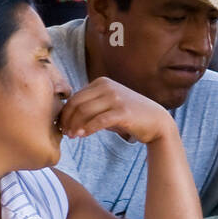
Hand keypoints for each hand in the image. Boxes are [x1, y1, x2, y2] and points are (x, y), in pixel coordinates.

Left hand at [58, 78, 175, 145]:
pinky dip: (87, 128)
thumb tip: (68, 116)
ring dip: (75, 125)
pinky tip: (82, 136)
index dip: (65, 112)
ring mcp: (115, 98)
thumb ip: (91, 106)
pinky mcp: (122, 112)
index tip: (61, 126)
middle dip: (67, 119)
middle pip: (77, 103)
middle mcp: (107, 87)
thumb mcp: (108, 106)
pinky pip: (99, 120)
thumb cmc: (129, 116)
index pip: (75, 97)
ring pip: (85, 111)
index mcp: (101, 82)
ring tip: (72, 136)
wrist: (156, 122)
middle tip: (64, 132)